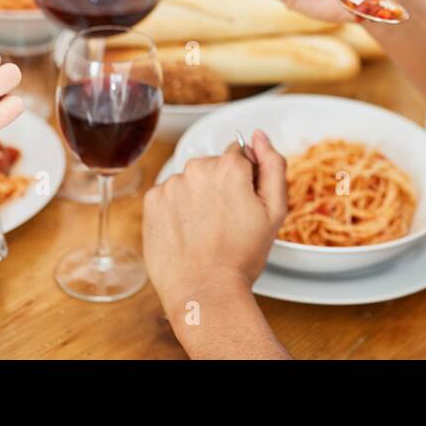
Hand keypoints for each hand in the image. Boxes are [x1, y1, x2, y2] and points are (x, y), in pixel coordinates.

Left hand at [143, 130, 286, 318]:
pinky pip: (168, 196)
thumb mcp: (275, 210)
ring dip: (196, 198)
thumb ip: (273, 164)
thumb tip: (259, 135)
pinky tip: (186, 232)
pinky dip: (176, 210)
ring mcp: (170, 184)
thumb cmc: (242, 255)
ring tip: (204, 231)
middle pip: (212, 167)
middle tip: (225, 222)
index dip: (245, 182)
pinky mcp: (151, 202)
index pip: (239, 156)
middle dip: (220, 187)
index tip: (242, 206)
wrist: (204, 291)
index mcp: (229, 166)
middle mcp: (196, 168)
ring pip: (190, 182)